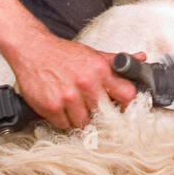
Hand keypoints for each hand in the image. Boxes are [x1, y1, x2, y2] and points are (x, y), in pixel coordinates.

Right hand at [6, 34, 140, 129]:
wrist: (32, 49)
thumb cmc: (63, 54)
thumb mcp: (93, 54)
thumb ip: (118, 60)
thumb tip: (141, 58)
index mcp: (100, 70)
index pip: (127, 95)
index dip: (125, 104)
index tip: (119, 107)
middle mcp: (86, 83)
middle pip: (104, 114)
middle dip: (98, 112)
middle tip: (90, 105)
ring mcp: (68, 96)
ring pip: (84, 123)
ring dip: (79, 117)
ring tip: (73, 104)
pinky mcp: (51, 106)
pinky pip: (64, 125)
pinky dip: (63, 119)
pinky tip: (60, 106)